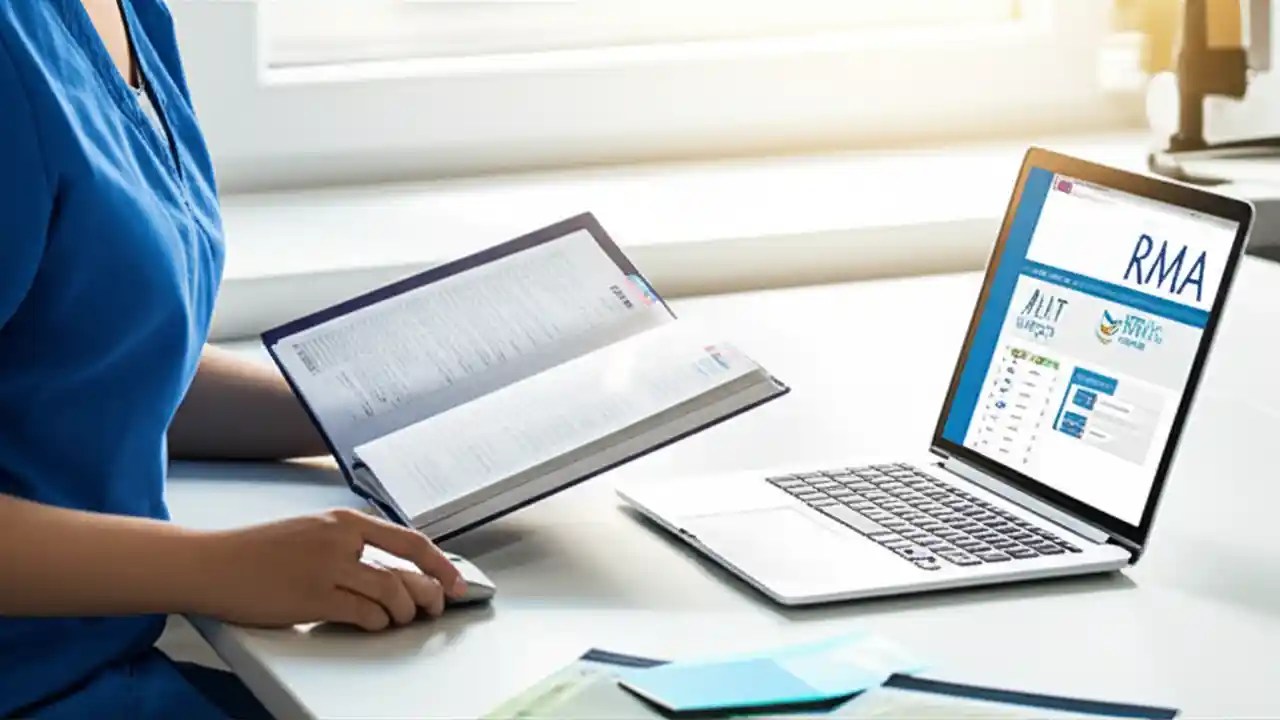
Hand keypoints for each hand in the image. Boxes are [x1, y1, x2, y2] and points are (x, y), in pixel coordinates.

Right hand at [194, 509, 465, 630]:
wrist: (213, 563)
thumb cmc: (259, 552)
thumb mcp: (311, 533)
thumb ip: (350, 546)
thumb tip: (394, 571)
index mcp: (344, 521)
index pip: (409, 540)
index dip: (440, 564)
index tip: (455, 581)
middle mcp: (341, 540)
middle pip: (407, 569)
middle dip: (429, 594)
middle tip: (433, 609)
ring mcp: (327, 568)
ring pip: (391, 594)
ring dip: (402, 612)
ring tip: (397, 619)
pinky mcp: (312, 597)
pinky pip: (364, 614)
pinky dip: (376, 622)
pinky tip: (371, 623)